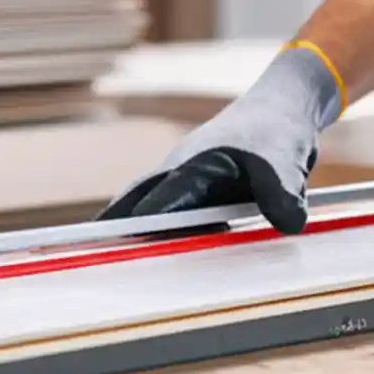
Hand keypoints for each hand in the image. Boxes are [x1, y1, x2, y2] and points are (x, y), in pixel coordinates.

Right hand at [97, 45, 341, 233]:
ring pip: (148, 207)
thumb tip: (289, 224)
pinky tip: (155, 257)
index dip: (137, 225)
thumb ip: (282, 195)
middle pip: (136, 202)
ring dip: (134, 231)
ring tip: (108, 264)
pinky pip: (169, 214)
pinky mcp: (195, 192)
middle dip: (113, 227)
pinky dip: (159, 232)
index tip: (111, 243)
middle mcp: (179, 172)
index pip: (160, 203)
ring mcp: (184, 181)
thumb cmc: (276, 130)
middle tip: (85, 254)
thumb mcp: (285, 163)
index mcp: (194, 165)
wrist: (282, 109)